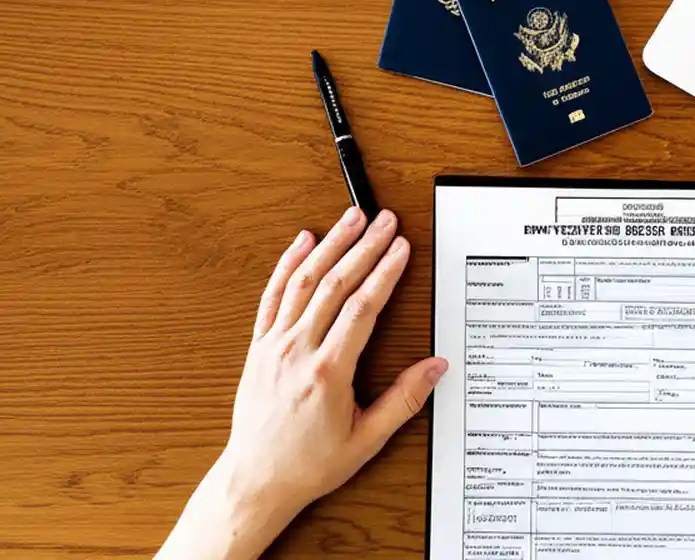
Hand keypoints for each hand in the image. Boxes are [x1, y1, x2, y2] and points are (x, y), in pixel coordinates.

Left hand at [157, 207, 448, 559]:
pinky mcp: (258, 347)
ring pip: (303, 282)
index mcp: (327, 373)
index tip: (400, 248)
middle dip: (364, 247)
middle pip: (335, 285)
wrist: (256, 479)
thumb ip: (404, 400)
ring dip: (329, 245)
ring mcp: (273, 346)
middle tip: (384, 221)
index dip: (384, 273)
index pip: (362, 308)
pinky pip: (272, 296)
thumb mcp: (367, 439)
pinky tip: (301, 242)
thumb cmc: (309, 464)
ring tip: (350, 219)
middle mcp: (296, 352)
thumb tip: (435, 367)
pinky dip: (287, 265)